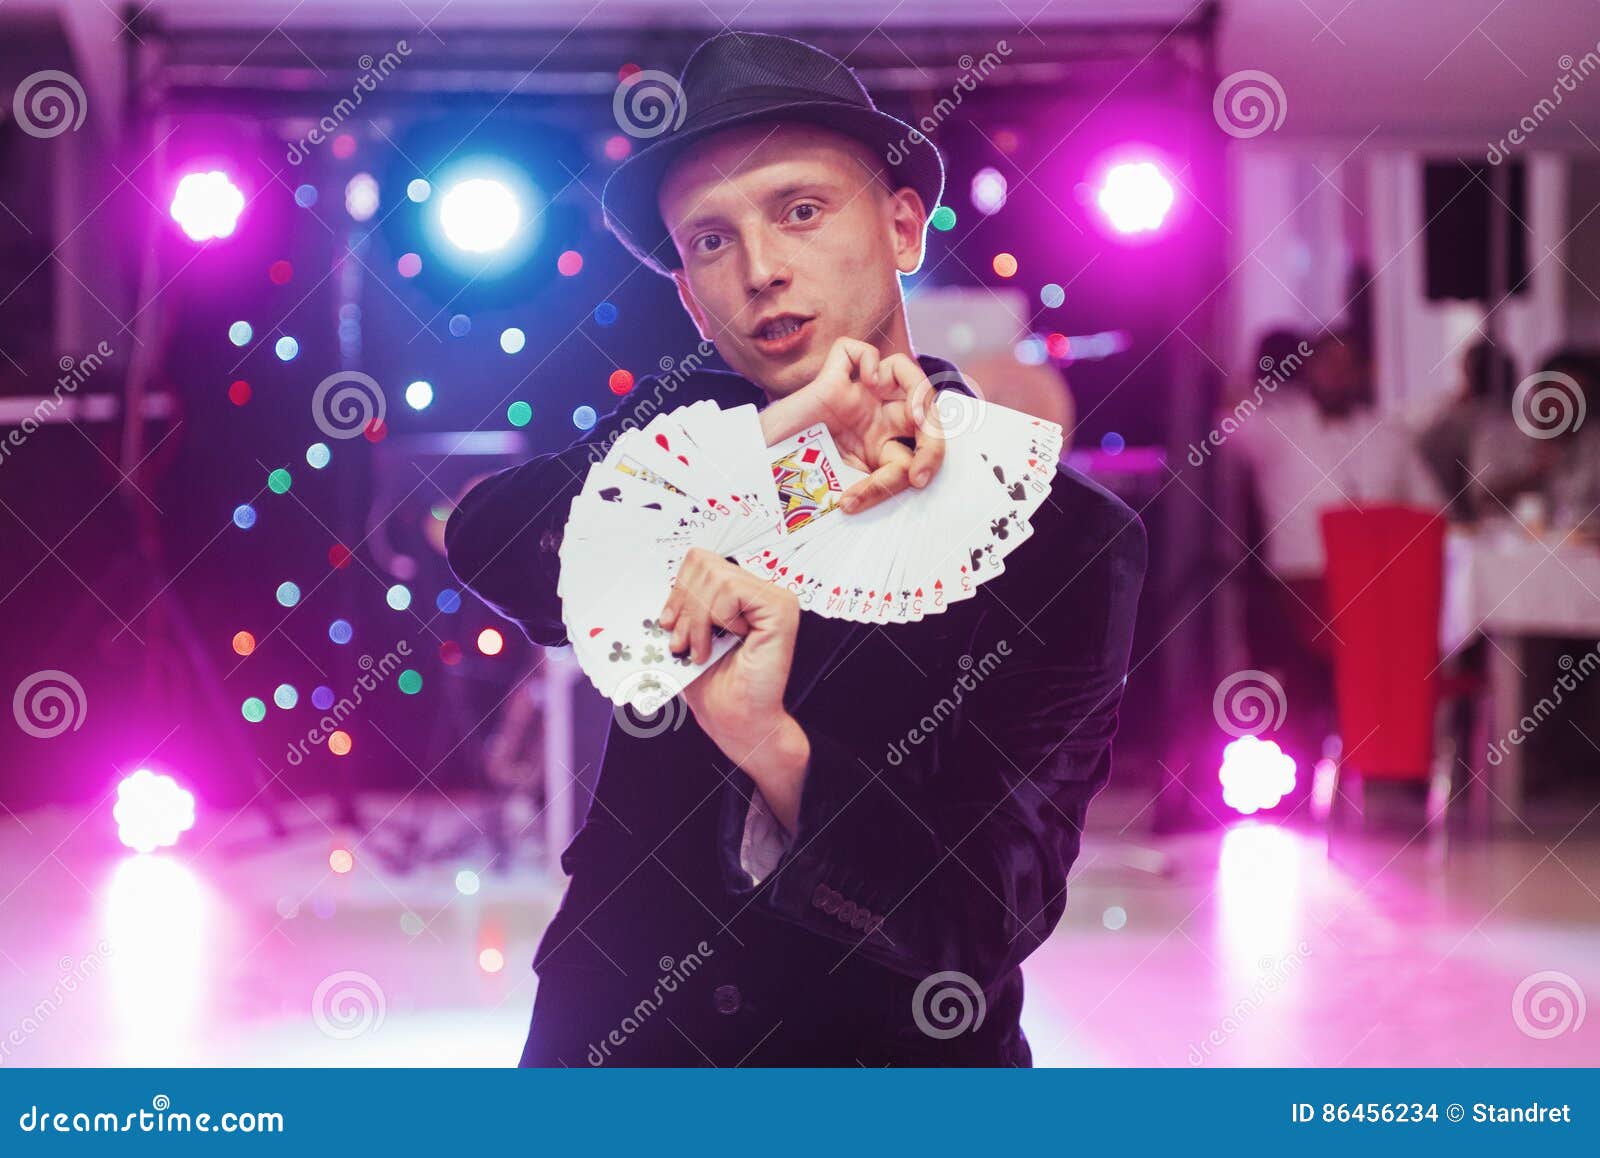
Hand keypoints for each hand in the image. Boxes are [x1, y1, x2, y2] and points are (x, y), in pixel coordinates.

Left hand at [658, 549, 808, 821]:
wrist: (736, 721)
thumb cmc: (716, 686)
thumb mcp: (685, 636)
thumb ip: (679, 605)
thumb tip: (652, 581)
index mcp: (739, 593)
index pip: (700, 560)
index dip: (678, 588)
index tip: (669, 622)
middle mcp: (759, 591)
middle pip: (705, 563)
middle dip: (684, 605)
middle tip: (682, 642)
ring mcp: (774, 597)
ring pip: (716, 576)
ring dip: (697, 618)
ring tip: (700, 649)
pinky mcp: (781, 608)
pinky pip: (731, 590)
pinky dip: (716, 618)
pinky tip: (726, 642)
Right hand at [762, 337, 945, 513]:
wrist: (756, 480)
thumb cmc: (793, 490)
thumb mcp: (848, 491)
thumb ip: (880, 484)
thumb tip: (913, 475)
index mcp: (877, 448)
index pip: (920, 444)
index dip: (928, 459)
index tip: (914, 481)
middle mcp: (870, 420)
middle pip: (925, 408)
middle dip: (934, 436)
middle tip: (920, 463)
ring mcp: (852, 398)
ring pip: (903, 369)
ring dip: (918, 390)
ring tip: (911, 414)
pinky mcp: (828, 382)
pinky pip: (857, 351)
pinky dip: (870, 359)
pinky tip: (866, 381)